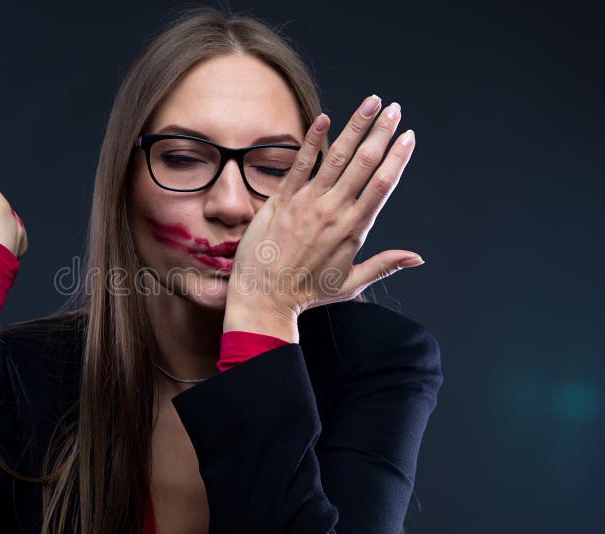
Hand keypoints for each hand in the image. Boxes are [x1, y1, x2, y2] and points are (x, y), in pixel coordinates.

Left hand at [225, 95, 421, 322]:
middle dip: (382, 133)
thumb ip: (384, 265)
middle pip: (365, 164)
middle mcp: (333, 212)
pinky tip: (324, 117)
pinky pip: (299, 164)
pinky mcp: (282, 200)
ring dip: (356, 127)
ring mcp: (307, 204)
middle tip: (395, 108)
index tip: (408, 136)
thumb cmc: (306, 293)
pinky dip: (312, 141)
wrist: (263, 298)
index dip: (398, 158)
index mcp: (354, 229)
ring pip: (337, 157)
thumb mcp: (350, 283)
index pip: (383, 185)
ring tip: (371, 102)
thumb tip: (417, 258)